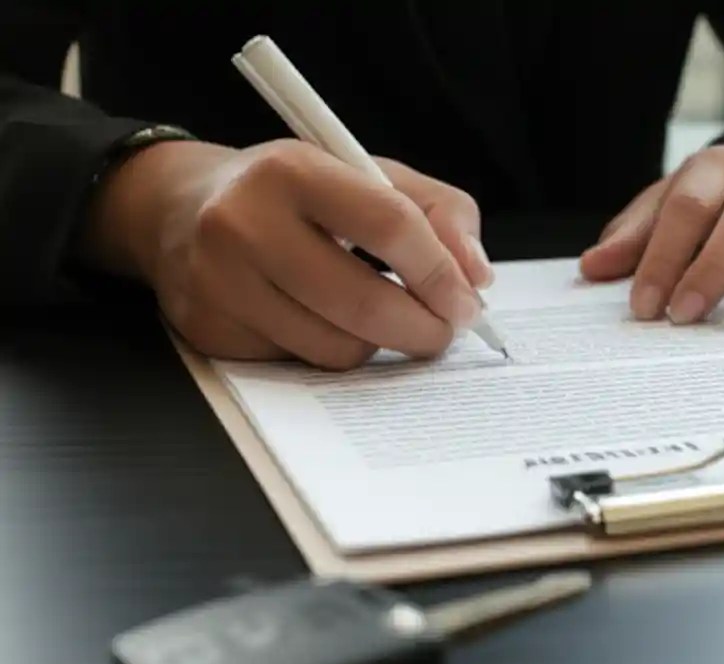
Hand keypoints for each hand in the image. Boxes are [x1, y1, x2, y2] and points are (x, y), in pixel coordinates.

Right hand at [84, 139, 491, 369]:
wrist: (178, 209)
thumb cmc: (293, 193)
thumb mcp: (366, 173)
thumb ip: (438, 211)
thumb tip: (475, 276)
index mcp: (292, 170)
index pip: (390, 225)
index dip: (441, 272)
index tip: (467, 300)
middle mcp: (243, 224)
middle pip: (365, 302)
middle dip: (423, 328)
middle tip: (444, 331)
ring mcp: (218, 283)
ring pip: (337, 348)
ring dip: (378, 344)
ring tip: (382, 319)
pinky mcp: (209, 330)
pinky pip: (300, 364)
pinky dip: (330, 350)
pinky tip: (324, 321)